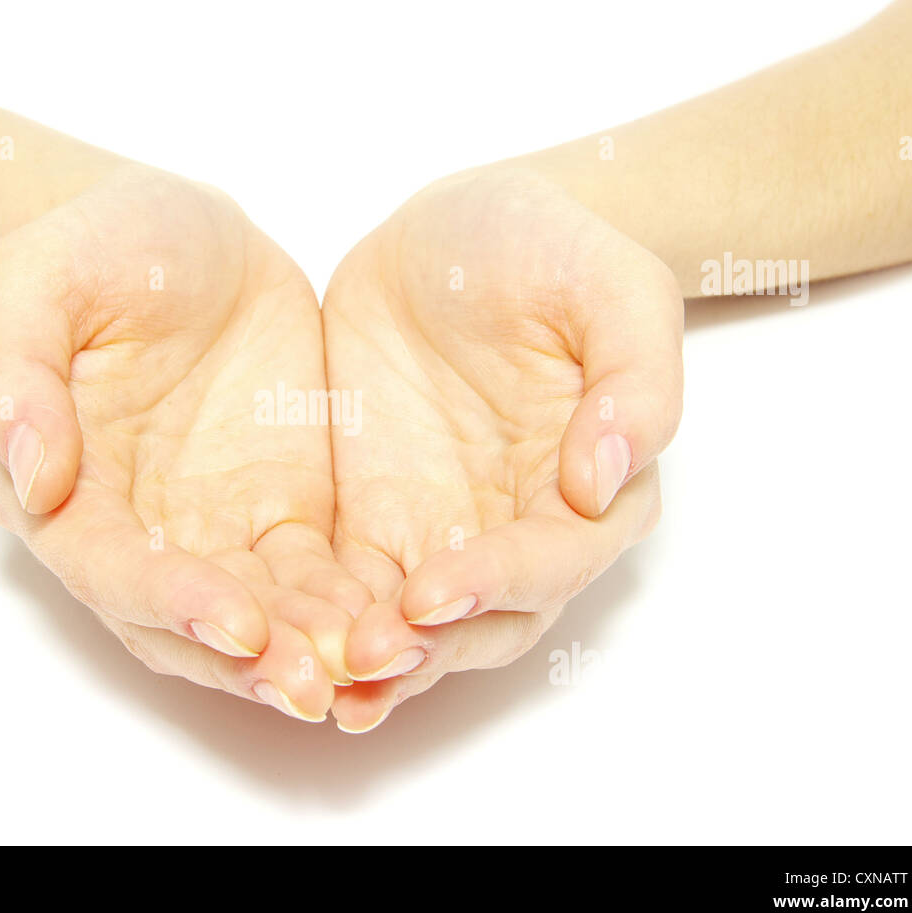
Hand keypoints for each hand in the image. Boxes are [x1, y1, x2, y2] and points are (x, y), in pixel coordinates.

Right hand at [0, 165, 369, 720]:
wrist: (185, 234)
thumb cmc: (98, 245)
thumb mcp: (40, 277)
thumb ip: (19, 373)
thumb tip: (33, 479)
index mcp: (62, 489)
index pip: (107, 567)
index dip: (168, 602)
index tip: (236, 623)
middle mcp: (132, 532)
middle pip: (183, 623)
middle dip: (245, 663)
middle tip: (314, 688)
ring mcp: (209, 531)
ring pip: (254, 618)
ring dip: (303, 654)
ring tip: (365, 676)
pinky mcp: (277, 516)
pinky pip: (313, 579)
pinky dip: (347, 610)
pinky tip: (394, 628)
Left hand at [322, 164, 682, 731]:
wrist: (457, 232)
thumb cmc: (549, 247)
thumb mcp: (611, 283)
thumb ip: (636, 376)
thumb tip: (607, 477)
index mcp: (592, 487)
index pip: (554, 560)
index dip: (497, 582)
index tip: (432, 591)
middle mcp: (520, 528)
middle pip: (484, 620)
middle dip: (428, 647)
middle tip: (364, 657)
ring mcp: (443, 530)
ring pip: (415, 625)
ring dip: (373, 659)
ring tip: (316, 680)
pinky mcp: (376, 521)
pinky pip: (350, 588)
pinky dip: (322, 623)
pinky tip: (275, 644)